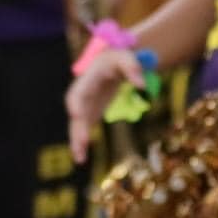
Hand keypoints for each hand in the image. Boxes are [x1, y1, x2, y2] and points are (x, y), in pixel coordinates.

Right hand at [64, 47, 143, 163]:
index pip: (79, 91)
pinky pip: (83, 128)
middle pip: (77, 111)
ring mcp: (85, 104)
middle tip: (81, 143)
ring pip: (77, 124)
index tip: (75, 114)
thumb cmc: (119, 59)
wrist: (112, 63)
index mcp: (89, 78)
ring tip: (79, 159)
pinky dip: (81, 142)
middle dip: (77, 127)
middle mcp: (82, 93)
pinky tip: (81, 157)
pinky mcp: (90, 113)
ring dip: (77, 140)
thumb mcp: (127, 58)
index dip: (76, 102)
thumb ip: (133, 69)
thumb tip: (142, 86)